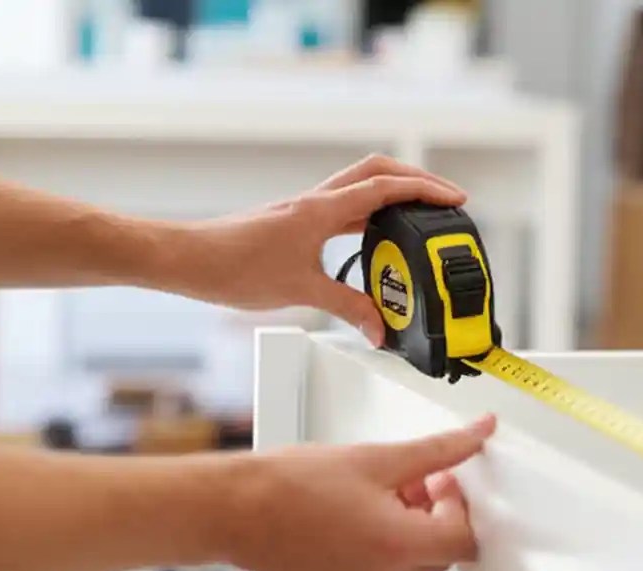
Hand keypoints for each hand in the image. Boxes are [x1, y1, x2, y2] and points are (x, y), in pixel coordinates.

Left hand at [172, 155, 466, 344]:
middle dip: (414, 179)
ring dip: (391, 194)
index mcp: (322, 210)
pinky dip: (366, 216)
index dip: (425, 191)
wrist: (188, 260)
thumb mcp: (302, 292)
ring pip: (358, 187)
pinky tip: (371, 239)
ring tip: (416, 218)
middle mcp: (315, 202)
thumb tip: (380, 327)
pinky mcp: (294, 223)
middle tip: (442, 198)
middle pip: (376, 171)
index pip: (386, 187)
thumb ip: (349, 308)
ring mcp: (304, 210)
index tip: (454, 200)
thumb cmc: (232, 266)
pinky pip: (342, 209)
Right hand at [222, 414, 495, 570]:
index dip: (461, 503)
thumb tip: (476, 436)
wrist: (232, 509)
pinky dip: (385, 543)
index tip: (444, 478)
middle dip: (438, 513)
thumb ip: (437, 450)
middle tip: (416, 479)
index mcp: (398, 546)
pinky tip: (358, 510)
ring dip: (411, 526)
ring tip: (380, 489)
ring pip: (413, 562)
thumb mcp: (376, 457)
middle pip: (442, 552)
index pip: (464, 538)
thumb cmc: (287, 486)